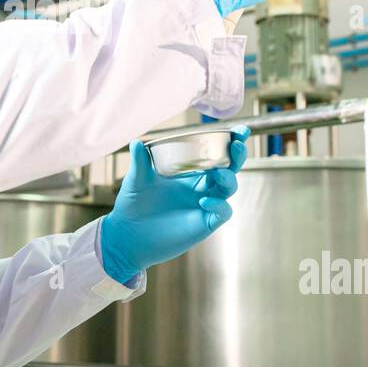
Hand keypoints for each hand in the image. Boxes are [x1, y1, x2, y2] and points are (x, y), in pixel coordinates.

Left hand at [100, 126, 250, 285]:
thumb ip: (140, 162)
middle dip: (237, 155)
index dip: (229, 142)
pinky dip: (219, 204)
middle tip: (236, 144)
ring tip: (219, 172)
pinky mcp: (205, 224)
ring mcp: (205, 205)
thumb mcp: (136, 180)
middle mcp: (200, 187)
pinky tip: (204, 200)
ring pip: (228, 188)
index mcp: (188, 172)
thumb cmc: (133, 206)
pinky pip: (222, 212)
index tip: (239, 131)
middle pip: (229, 168)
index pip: (214, 154)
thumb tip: (136, 142)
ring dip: (228, 178)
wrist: (128, 236)